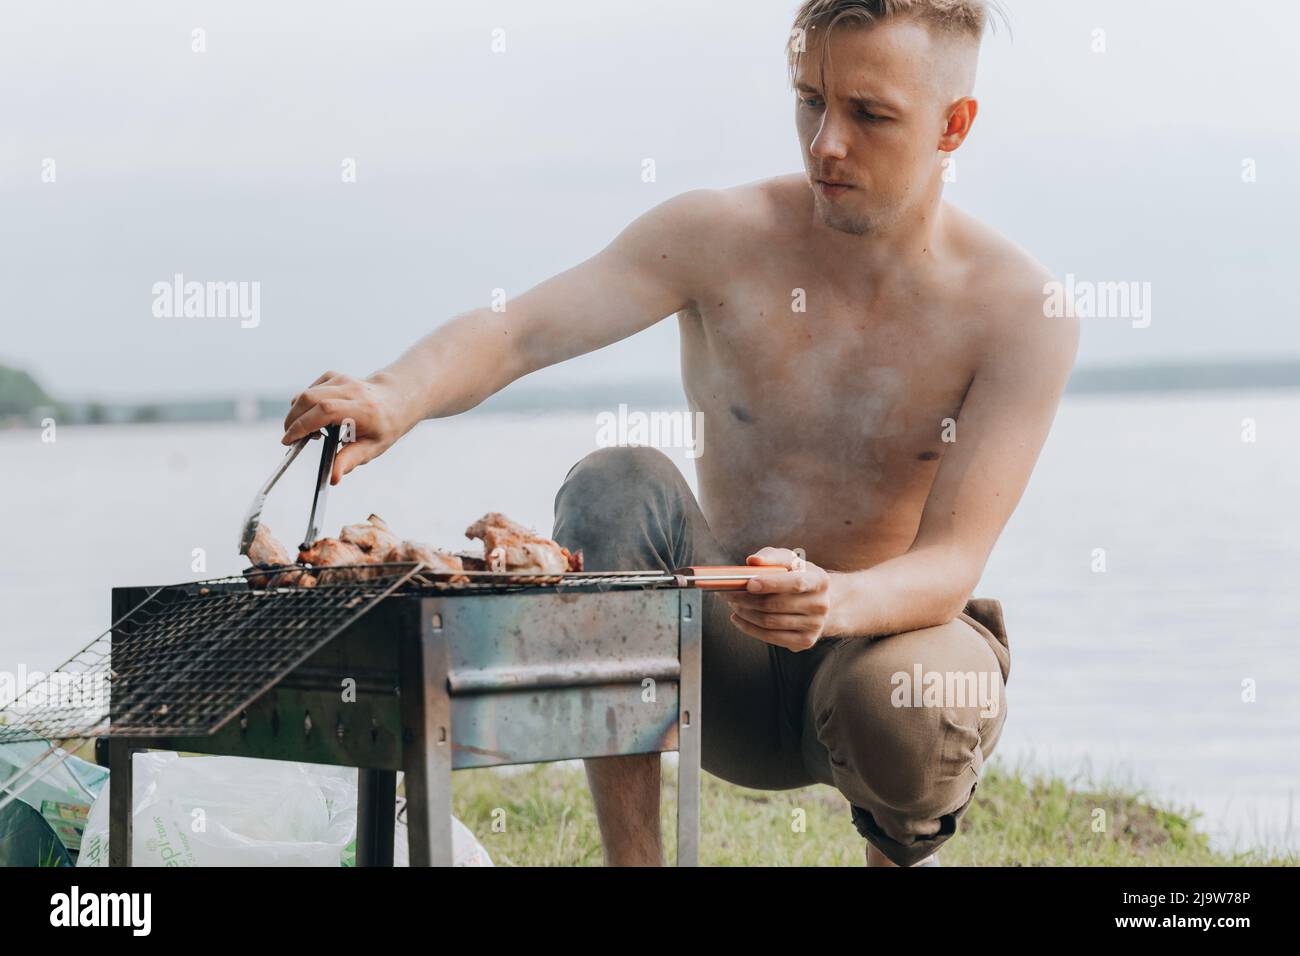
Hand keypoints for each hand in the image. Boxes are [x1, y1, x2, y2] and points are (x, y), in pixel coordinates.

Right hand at [282, 371, 415, 484]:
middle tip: (291, 440)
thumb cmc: (384, 426)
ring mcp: (342, 380)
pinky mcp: (333, 376)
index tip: (289, 441)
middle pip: (310, 398)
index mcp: (363, 409)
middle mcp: (351, 390)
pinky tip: (314, 418)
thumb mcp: (372, 448)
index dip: (302, 425)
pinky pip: (309, 390)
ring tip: (311, 433)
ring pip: (306, 394)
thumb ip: (350, 460)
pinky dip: (304, 406)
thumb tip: (332, 478)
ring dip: (297, 414)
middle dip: (293, 420)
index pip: (325, 411)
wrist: (395, 399)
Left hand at [721, 547, 832, 651]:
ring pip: (769, 622)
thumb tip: (753, 560)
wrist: (820, 602)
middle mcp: (820, 605)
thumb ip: (771, 557)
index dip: (771, 583)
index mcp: (819, 581)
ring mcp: (814, 626)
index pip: (795, 583)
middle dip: (746, 599)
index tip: (749, 583)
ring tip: (733, 603)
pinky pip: (770, 637)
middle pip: (776, 605)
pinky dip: (749, 628)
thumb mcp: (790, 561)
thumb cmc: (799, 576)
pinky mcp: (805, 641)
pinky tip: (738, 618)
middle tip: (728, 593)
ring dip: (745, 613)